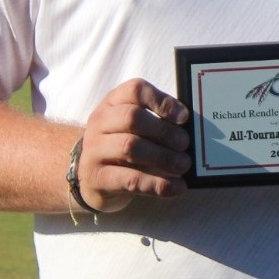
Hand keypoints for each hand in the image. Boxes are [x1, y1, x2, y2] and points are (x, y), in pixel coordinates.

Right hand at [76, 78, 191, 212]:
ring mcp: (94, 150)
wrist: (88, 177)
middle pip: (133, 118)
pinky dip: (158, 184)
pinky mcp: (98, 178)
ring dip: (163, 157)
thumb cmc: (121, 146)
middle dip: (164, 131)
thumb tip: (189, 131)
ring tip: (183, 165)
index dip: (161, 101)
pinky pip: (130, 180)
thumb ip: (157, 122)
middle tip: (185, 144)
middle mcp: (99, 122)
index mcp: (112, 103)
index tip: (183, 117)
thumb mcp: (133, 128)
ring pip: (130, 147)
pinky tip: (176, 187)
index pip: (135, 90)